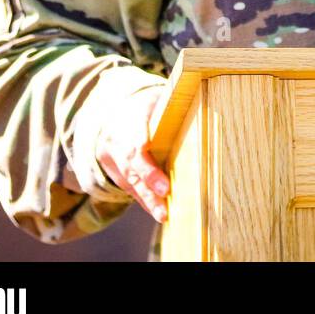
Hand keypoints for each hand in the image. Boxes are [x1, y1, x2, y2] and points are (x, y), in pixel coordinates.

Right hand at [94, 83, 170, 222]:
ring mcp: (111, 156)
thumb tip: (203, 110)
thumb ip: (171, 108)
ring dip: (147, 198)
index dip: (148, 166)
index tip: (164, 182)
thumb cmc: (147, 105)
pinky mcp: (112, 170)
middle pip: (132, 165)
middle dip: (149, 182)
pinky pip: (128, 186)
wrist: (111, 113)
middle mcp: (117, 139)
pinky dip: (143, 199)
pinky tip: (157, 210)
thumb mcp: (157, 99)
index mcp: (130, 119)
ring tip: (163, 214)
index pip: (137, 143)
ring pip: (129, 180)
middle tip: (165, 198)